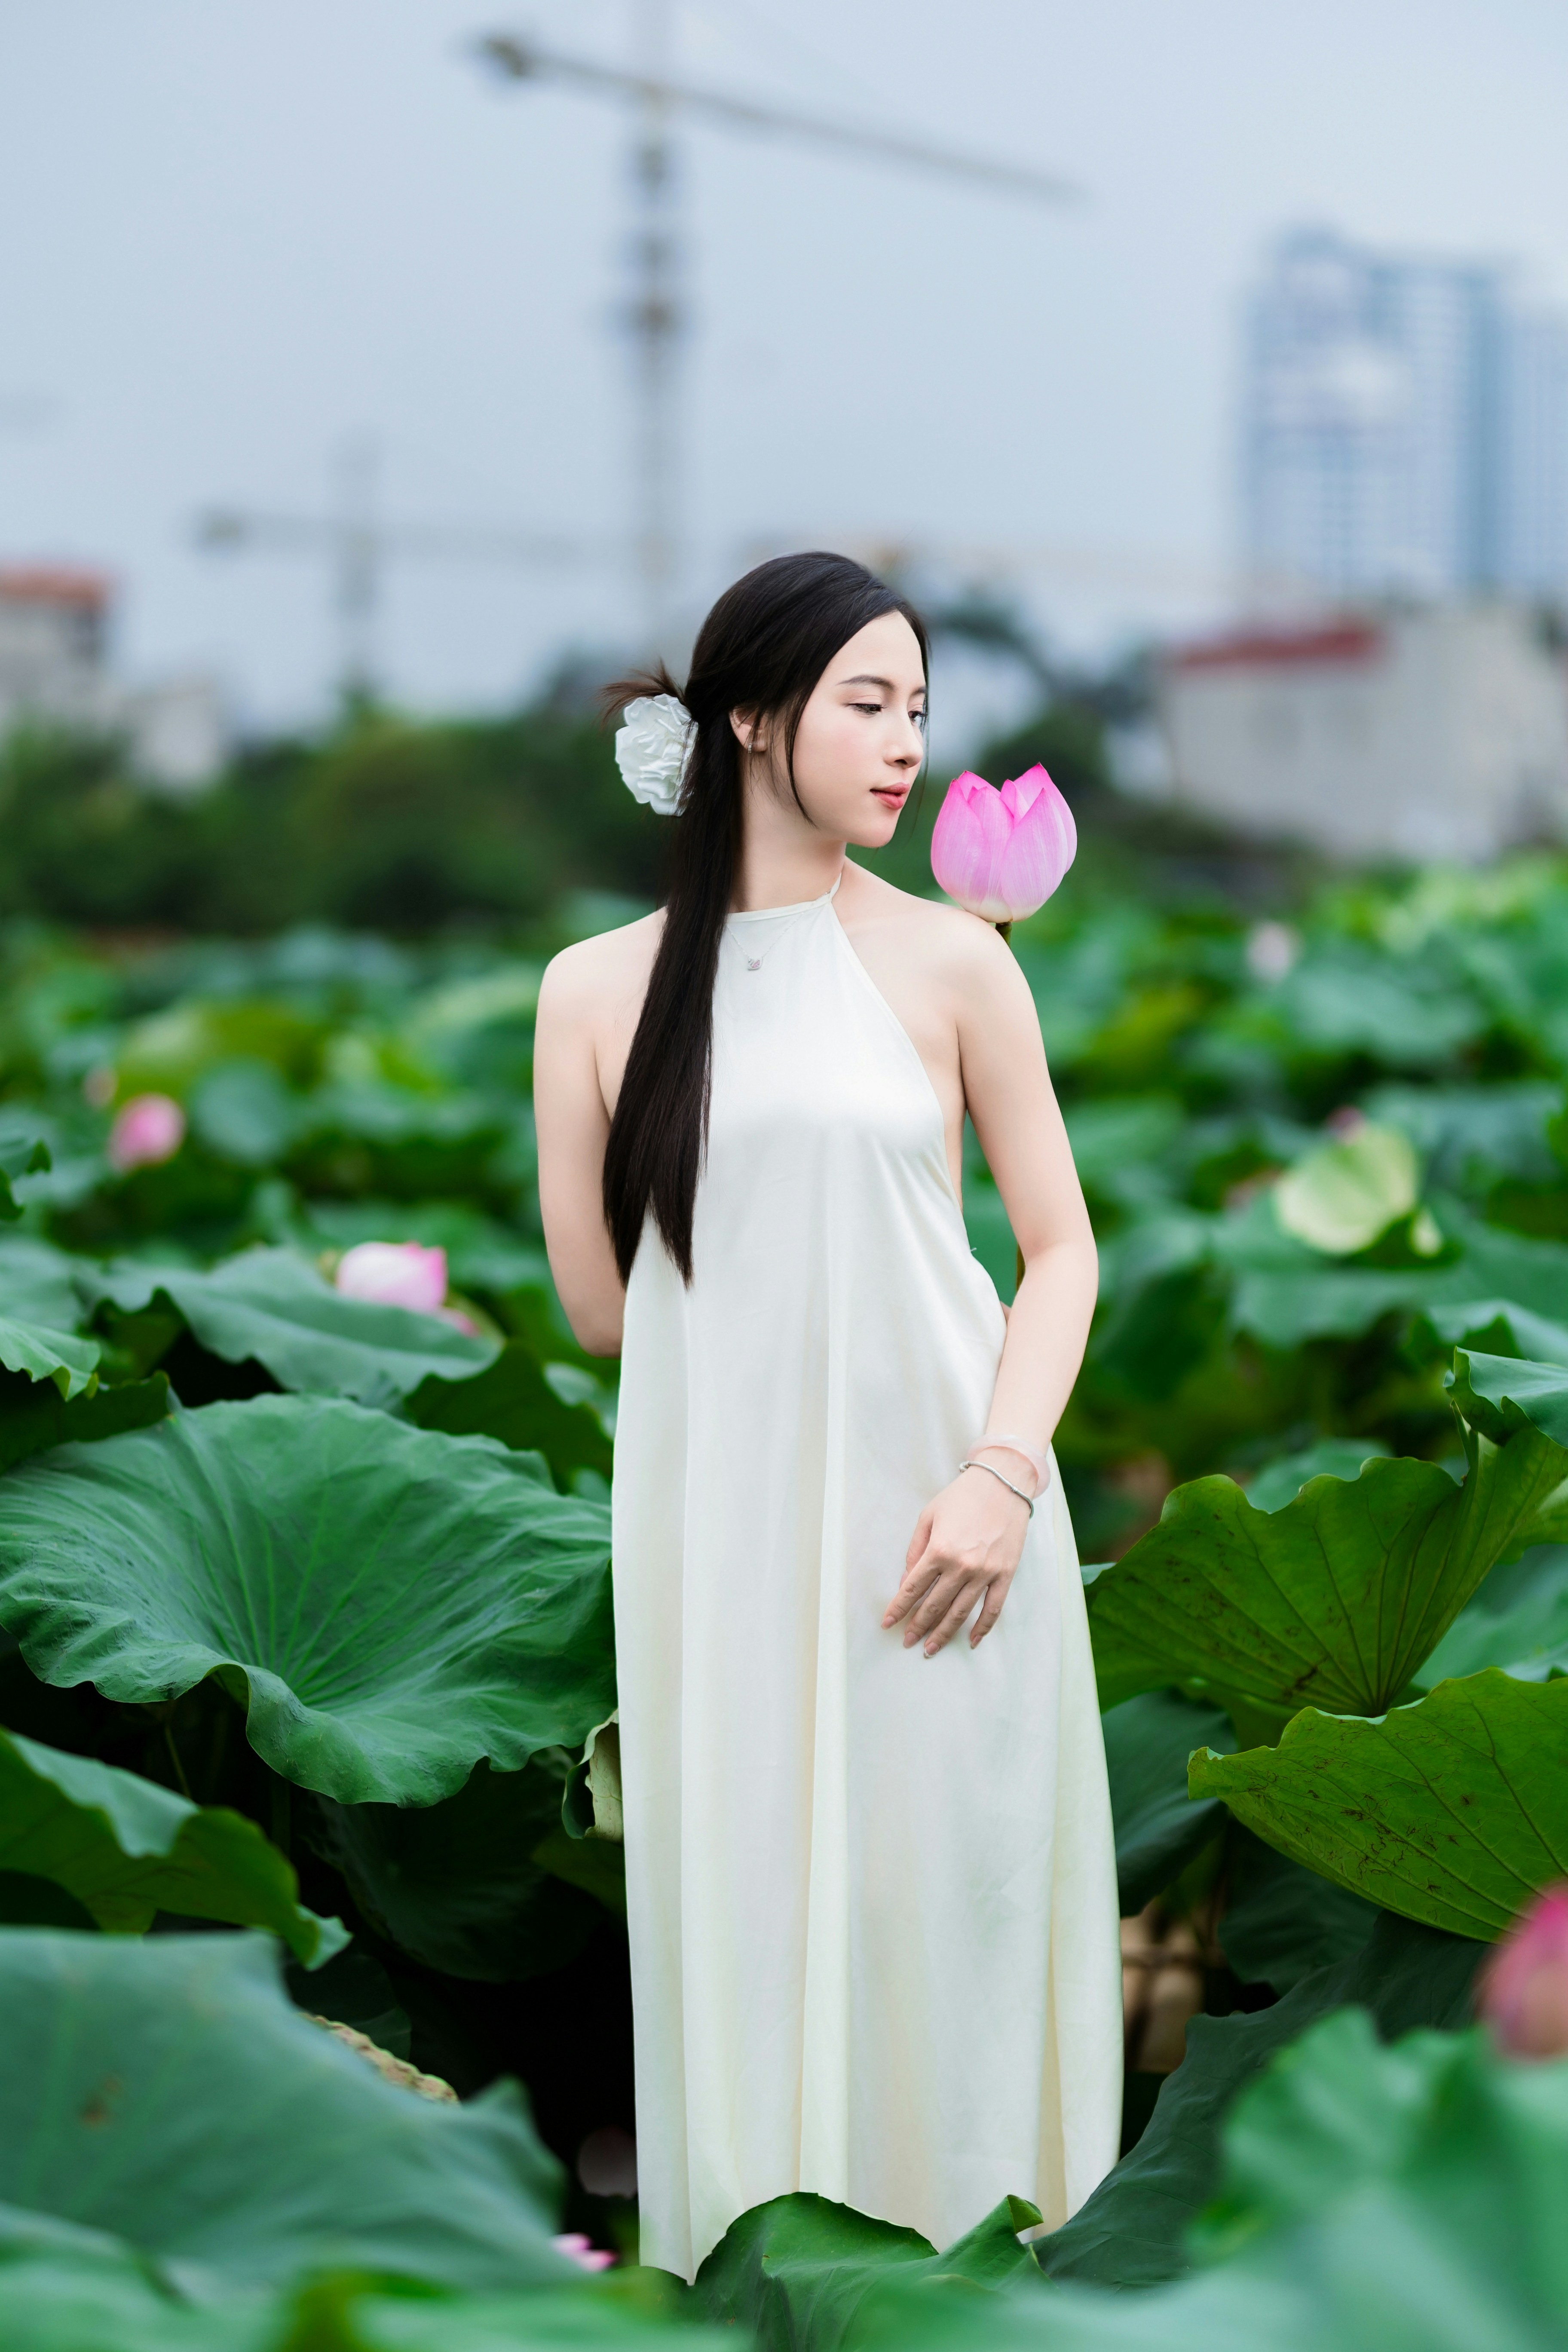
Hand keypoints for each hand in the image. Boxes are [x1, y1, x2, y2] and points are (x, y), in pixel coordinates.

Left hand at [881, 1463, 1032, 1657]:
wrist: (1004, 1483)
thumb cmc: (963, 1497)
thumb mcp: (929, 1517)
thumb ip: (915, 1551)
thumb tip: (905, 1581)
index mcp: (939, 1550)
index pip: (912, 1589)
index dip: (898, 1609)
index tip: (888, 1624)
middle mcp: (961, 1566)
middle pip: (934, 1606)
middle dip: (917, 1626)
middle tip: (907, 1641)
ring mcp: (985, 1573)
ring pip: (960, 1613)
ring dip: (943, 1633)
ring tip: (930, 1649)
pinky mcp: (1005, 1574)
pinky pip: (993, 1609)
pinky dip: (982, 1628)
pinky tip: (970, 1640)